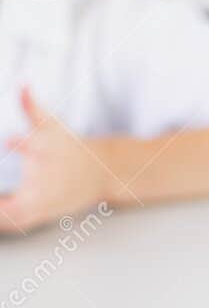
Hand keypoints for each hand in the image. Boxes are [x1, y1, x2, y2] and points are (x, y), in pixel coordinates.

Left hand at [0, 89, 110, 234]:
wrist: (100, 174)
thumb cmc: (70, 149)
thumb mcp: (52, 125)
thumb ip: (32, 106)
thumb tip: (23, 85)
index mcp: (47, 154)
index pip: (34, 147)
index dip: (22, 145)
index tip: (9, 141)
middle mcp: (46, 181)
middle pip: (21, 195)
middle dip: (6, 203)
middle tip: (1, 199)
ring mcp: (46, 201)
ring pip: (17, 214)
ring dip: (4, 215)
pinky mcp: (43, 212)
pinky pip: (18, 221)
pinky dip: (5, 221)